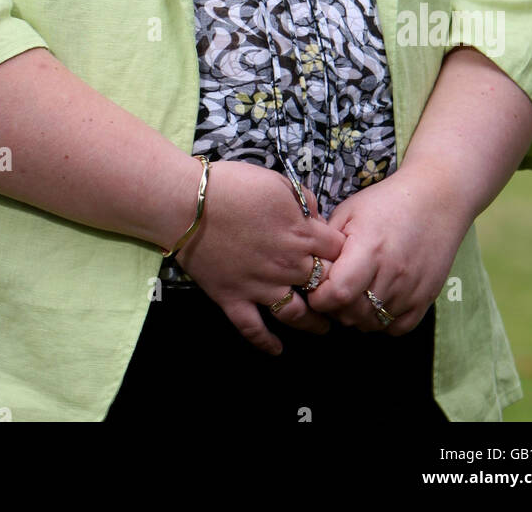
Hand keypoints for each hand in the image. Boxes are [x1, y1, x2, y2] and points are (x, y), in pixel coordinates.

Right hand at [174, 161, 346, 354]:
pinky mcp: (233, 299)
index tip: (344, 258)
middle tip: (341, 299)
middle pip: (325, 287)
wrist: (187, 204)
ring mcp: (260, 286)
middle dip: (335, 292)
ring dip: (313, 324)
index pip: (339, 251)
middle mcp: (287, 266)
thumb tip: (316, 216)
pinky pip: (253, 329)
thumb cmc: (232, 185)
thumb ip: (303, 199)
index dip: (344, 254)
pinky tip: (277, 350)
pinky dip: (266, 342)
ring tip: (322, 328)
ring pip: (296, 315)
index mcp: (301, 234)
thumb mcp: (277, 181)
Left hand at [306, 164, 473, 335]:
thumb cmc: (386, 201)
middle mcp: (392, 273)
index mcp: (369, 249)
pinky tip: (375, 303)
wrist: (436, 199)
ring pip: (373, 323)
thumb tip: (304, 266)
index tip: (315, 288)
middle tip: (331, 292)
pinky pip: (397, 327)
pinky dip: (382, 322)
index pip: (337, 293)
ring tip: (352, 295)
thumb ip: (325, 241)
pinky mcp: (426, 297)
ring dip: (356, 316)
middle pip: (353, 313)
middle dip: (334, 308)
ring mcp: (411, 288)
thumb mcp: (348, 211)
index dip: (320, 297)